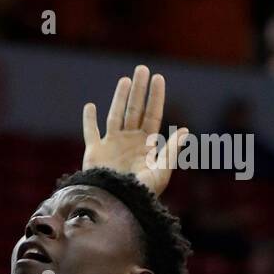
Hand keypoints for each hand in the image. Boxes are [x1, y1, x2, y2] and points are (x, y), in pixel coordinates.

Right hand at [82, 65, 186, 197]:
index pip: (152, 114)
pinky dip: (89, 119)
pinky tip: (90, 106)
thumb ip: (170, 151)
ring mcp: (112, 145)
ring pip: (116, 114)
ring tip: (125, 80)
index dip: (156, 97)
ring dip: (119, 97)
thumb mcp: (161, 171)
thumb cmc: (142, 192)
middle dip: (139, 89)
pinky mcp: (95, 152)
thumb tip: (184, 131)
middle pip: (135, 109)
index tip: (158, 78)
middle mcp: (129, 141)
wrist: (118, 204)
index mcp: (146, 144)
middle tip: (142, 68)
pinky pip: (90, 132)